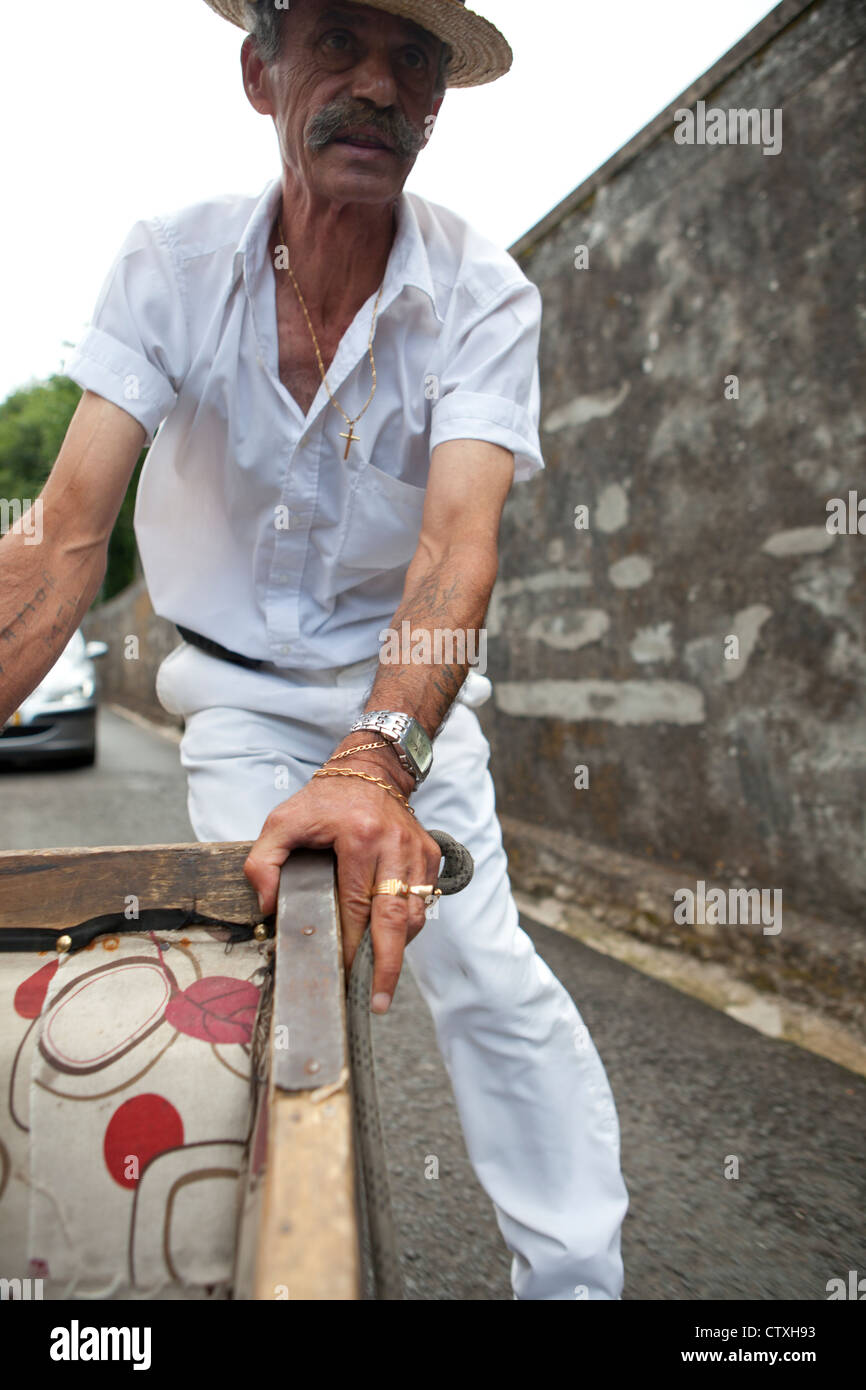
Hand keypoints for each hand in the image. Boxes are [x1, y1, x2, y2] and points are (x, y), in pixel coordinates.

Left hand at [243, 761, 441, 1012]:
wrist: (371, 770)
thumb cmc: (324, 799)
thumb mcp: (281, 822)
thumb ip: (263, 864)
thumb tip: (269, 908)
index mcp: (359, 838)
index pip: (357, 905)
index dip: (350, 944)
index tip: (341, 972)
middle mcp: (395, 846)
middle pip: (395, 919)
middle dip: (386, 965)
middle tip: (377, 1000)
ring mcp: (417, 851)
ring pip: (415, 915)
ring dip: (398, 948)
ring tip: (379, 977)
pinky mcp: (430, 855)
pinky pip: (423, 902)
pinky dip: (407, 925)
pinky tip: (388, 940)